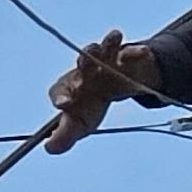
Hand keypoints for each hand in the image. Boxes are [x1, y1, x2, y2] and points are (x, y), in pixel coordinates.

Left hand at [46, 31, 158, 152]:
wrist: (117, 83)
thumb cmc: (91, 103)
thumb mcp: (81, 124)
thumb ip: (65, 135)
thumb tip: (49, 148)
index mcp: (70, 86)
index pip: (59, 89)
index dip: (60, 96)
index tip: (63, 105)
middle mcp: (84, 70)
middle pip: (81, 63)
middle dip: (83, 65)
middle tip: (84, 79)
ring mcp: (104, 60)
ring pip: (101, 49)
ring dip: (104, 46)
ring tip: (107, 43)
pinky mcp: (125, 56)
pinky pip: (129, 52)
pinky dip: (135, 51)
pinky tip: (141, 52)